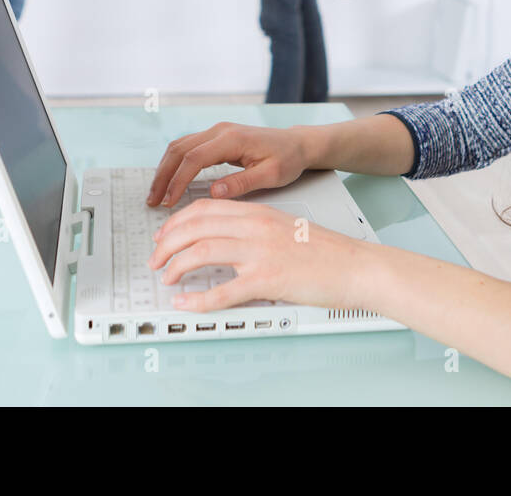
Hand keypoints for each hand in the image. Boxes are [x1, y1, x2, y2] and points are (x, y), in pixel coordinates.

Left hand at [147, 198, 371, 311]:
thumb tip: (225, 241)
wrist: (355, 266)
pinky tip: (186, 303)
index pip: (205, 208)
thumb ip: (255, 229)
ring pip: (201, 251)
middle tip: (156, 258)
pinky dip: (197, 300)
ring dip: (175, 265)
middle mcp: (255, 227)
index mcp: (258, 212)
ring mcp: (260, 253)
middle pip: (195, 226)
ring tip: (166, 276)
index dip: (177, 221)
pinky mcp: (267, 280)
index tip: (164, 233)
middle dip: (167, 243)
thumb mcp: (285, 227)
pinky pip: (222, 291)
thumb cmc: (326, 251)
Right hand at [148, 120, 309, 206]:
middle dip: (163, 176)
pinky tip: (170, 181)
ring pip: (180, 147)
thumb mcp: (271, 175)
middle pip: (179, 150)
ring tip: (157, 194)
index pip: (194, 159)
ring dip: (165, 169)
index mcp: (232, 139)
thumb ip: (242, 183)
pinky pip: (188, 148)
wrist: (298, 144)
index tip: (170, 201)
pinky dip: (175, 164)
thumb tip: (214, 193)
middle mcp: (220, 131)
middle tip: (153, 200)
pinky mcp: (217, 138)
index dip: (178, 181)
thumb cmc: (288, 159)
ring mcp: (217, 132)